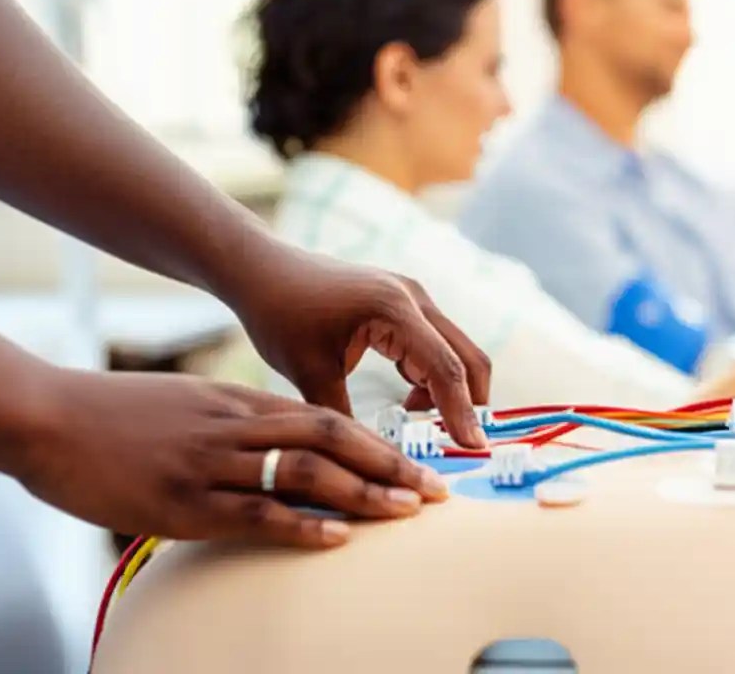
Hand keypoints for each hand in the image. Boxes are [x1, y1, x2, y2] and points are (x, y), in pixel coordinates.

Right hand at [16, 370, 448, 547]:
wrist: (49, 417)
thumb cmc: (118, 415)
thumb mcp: (191, 402)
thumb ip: (238, 421)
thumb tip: (278, 445)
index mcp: (241, 402)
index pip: (326, 419)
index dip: (378, 444)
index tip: (416, 466)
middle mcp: (237, 427)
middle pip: (332, 440)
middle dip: (390, 466)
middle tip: (434, 491)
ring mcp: (212, 462)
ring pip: (304, 472)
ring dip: (362, 493)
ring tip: (405, 512)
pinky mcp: (183, 501)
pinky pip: (254, 511)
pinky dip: (301, 523)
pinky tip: (338, 536)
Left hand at [231, 247, 489, 447]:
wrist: (261, 269)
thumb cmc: (278, 314)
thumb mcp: (308, 372)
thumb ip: (344, 417)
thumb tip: (369, 465)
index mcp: (393, 309)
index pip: (444, 367)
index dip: (461, 411)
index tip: (472, 448)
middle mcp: (413, 298)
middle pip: (467, 356)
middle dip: (470, 403)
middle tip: (463, 446)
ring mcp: (412, 299)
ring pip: (454, 352)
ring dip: (449, 392)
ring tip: (427, 430)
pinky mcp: (404, 306)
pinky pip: (434, 346)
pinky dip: (432, 378)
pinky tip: (409, 404)